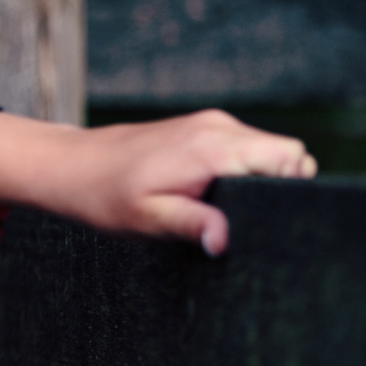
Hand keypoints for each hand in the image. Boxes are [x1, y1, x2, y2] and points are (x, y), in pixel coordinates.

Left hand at [0, 108, 315, 255]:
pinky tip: (215, 198)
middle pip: (287, 153)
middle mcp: (218, 127)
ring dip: (261, 180)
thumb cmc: (105, 194)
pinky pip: (242, 148)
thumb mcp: (148, 218)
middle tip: (252, 222)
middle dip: (282, 188)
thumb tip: (224, 241)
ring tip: (227, 211)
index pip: (290, 157)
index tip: (275, 219)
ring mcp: (210, 124)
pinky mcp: (200, 130)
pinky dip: (243, 171)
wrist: (70, 165)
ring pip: (266, 150)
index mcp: (213, 147)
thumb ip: (193, 224)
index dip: (294, 190)